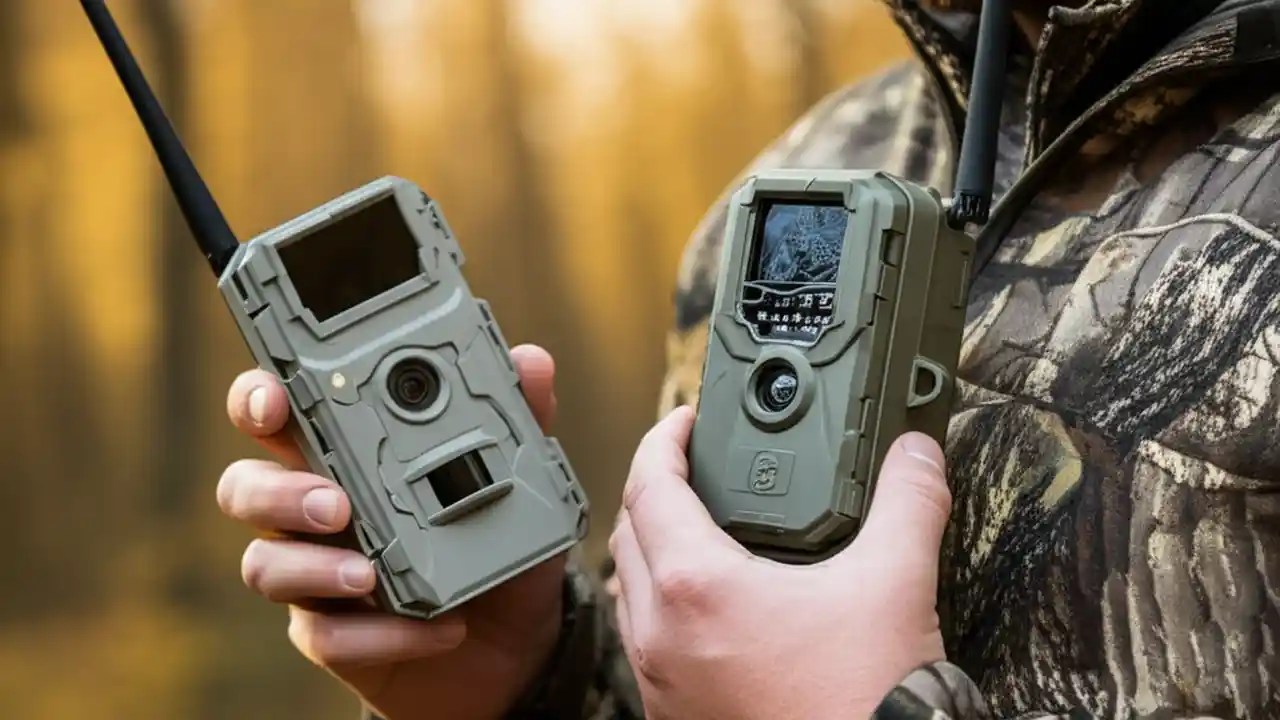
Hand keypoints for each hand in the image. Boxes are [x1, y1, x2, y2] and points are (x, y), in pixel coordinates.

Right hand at [217, 345, 566, 719]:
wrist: (514, 637)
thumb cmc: (495, 540)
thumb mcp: (518, 480)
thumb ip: (517, 418)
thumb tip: (532, 362)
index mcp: (345, 454)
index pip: (277, 415)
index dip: (258, 399)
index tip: (273, 397)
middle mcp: (313, 510)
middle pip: (245, 487)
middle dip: (277, 491)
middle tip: (335, 503)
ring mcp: (315, 575)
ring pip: (265, 566)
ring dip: (312, 567)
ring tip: (370, 573)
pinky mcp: (334, 637)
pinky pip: (325, 636)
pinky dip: (379, 634)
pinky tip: (438, 627)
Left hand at [609, 407, 950, 719]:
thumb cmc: (863, 704)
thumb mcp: (896, 584)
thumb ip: (908, 502)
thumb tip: (916, 454)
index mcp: (696, 589)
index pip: (649, 486)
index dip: (664, 440)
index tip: (686, 423)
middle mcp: (662, 637)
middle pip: (627, 533)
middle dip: (654, 488)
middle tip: (693, 466)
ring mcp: (662, 683)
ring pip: (630, 593)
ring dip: (652, 548)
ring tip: (697, 528)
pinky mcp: (676, 715)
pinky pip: (646, 643)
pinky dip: (663, 605)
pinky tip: (709, 606)